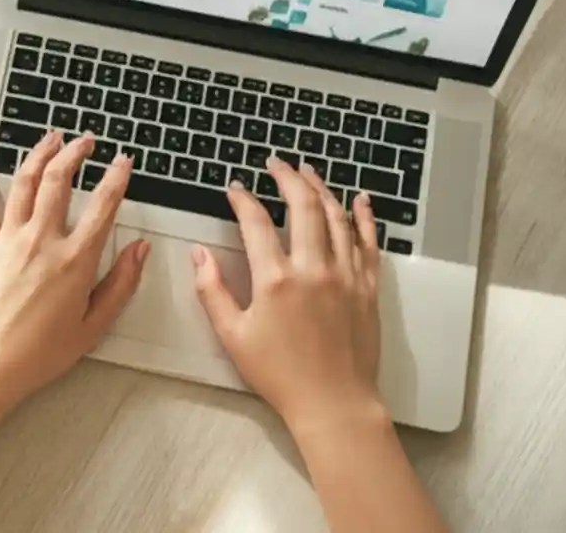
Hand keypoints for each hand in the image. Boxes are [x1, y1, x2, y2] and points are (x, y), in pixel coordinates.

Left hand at [0, 131, 150, 406]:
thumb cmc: (39, 353)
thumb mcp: (94, 325)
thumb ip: (121, 284)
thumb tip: (141, 250)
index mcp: (75, 260)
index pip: (103, 206)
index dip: (116, 178)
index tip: (123, 162)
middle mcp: (42, 241)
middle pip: (60, 180)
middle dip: (76, 153)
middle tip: (87, 141)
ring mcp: (11, 240)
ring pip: (25, 182)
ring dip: (39, 153)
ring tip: (52, 137)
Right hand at [192, 158, 384, 432]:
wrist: (334, 403)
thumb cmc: (279, 374)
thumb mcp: (233, 336)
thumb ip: (212, 291)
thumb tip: (198, 254)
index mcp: (276, 280)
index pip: (256, 223)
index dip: (243, 199)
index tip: (235, 187)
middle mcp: (314, 269)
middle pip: (303, 206)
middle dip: (288, 177)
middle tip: (276, 162)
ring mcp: (346, 276)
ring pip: (337, 217)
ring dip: (322, 188)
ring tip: (309, 171)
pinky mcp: (367, 287)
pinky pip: (367, 242)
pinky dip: (362, 217)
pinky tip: (359, 200)